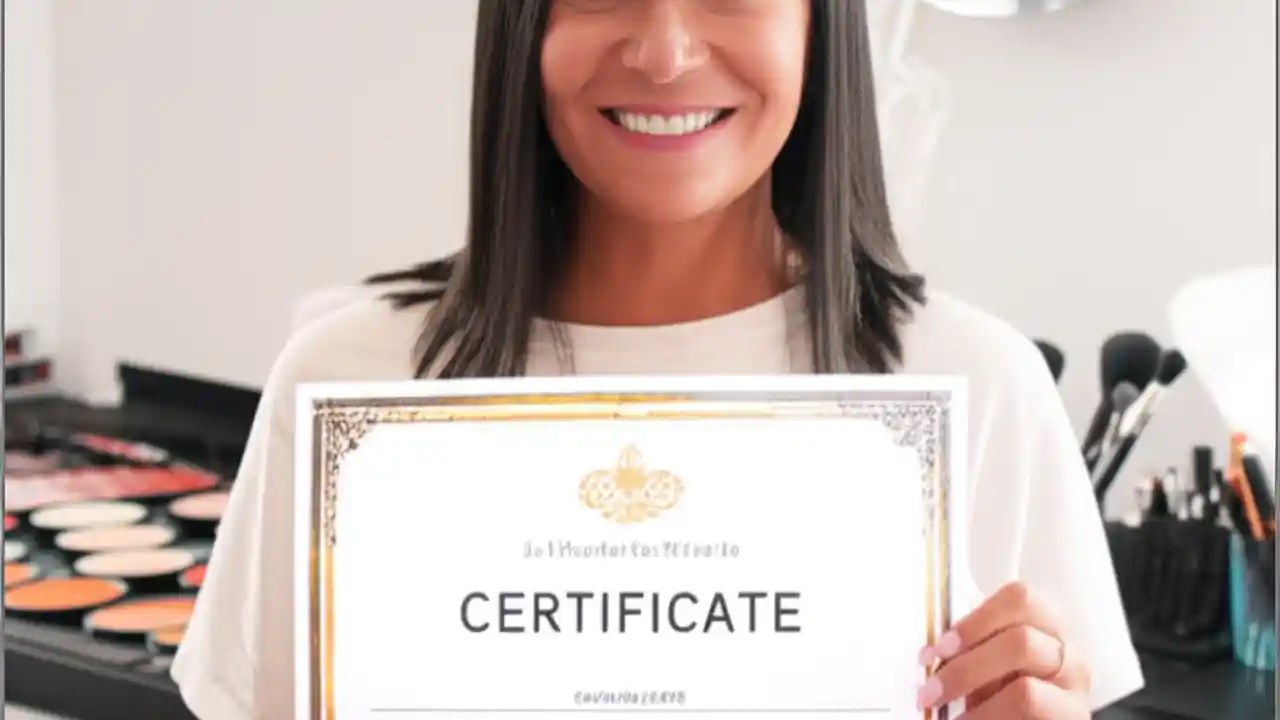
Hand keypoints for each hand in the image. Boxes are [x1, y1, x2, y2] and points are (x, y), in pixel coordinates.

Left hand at [916, 582, 1090, 718]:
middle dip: (966, 668)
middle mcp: (1068, 653)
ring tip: (946, 714)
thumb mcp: (987, 662)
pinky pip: (1025, 716)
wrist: (1026, 718)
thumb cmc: (1003, 692)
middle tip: (930, 690)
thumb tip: (931, 653)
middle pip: (1022, 642)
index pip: (1021, 599)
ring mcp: (1075, 692)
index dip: (976, 620)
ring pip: (1025, 690)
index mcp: (1045, 623)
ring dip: (978, 707)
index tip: (940, 647)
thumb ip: (970, 648)